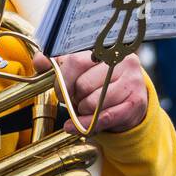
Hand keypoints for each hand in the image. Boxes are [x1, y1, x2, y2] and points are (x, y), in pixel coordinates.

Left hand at [32, 50, 148, 133]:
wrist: (130, 101)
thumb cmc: (102, 84)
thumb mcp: (81, 70)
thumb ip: (59, 64)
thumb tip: (39, 61)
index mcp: (105, 49)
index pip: (74, 61)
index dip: (62, 80)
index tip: (60, 89)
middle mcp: (122, 61)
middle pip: (83, 84)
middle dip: (72, 97)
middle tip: (75, 100)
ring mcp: (132, 81)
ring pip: (93, 102)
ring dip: (82, 111)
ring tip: (86, 108)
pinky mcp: (136, 102)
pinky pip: (104, 117)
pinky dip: (88, 125)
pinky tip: (79, 126)